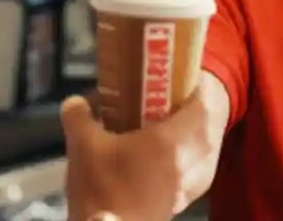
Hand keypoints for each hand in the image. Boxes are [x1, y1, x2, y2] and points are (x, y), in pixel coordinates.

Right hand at [60, 81, 225, 220]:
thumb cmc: (101, 190)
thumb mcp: (82, 147)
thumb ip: (78, 117)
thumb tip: (74, 102)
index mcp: (172, 142)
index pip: (204, 105)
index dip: (199, 89)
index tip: (184, 80)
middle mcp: (188, 161)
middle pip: (208, 127)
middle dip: (196, 111)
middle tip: (175, 101)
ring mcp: (188, 185)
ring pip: (204, 151)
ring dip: (194, 136)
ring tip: (170, 126)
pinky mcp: (181, 202)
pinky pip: (196, 171)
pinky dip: (187, 159)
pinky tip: (163, 158)